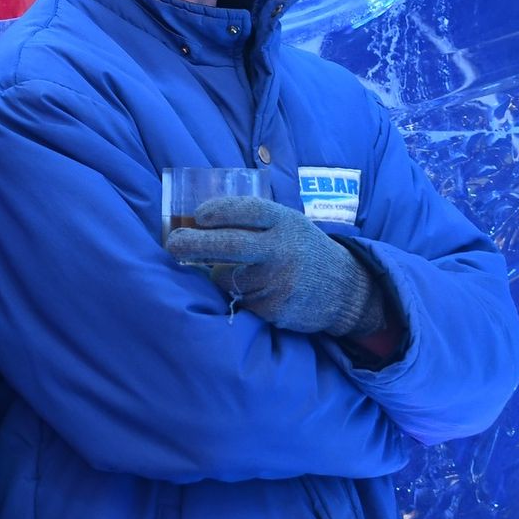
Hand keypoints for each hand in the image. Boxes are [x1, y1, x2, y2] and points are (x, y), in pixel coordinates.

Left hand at [165, 195, 383, 336]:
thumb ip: (256, 222)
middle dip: (195, 244)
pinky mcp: (276, 308)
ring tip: (248, 273)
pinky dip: (241, 296)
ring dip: (223, 276)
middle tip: (173, 244)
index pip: (246, 210)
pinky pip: (242, 300)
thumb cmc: (304, 251)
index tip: (197, 216)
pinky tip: (263, 291)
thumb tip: (199, 222)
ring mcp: (280, 281)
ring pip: (229, 278)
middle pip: (230, 245)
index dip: (218, 211)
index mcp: (286, 222)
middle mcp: (284, 249)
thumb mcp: (289, 225)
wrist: (345, 290)